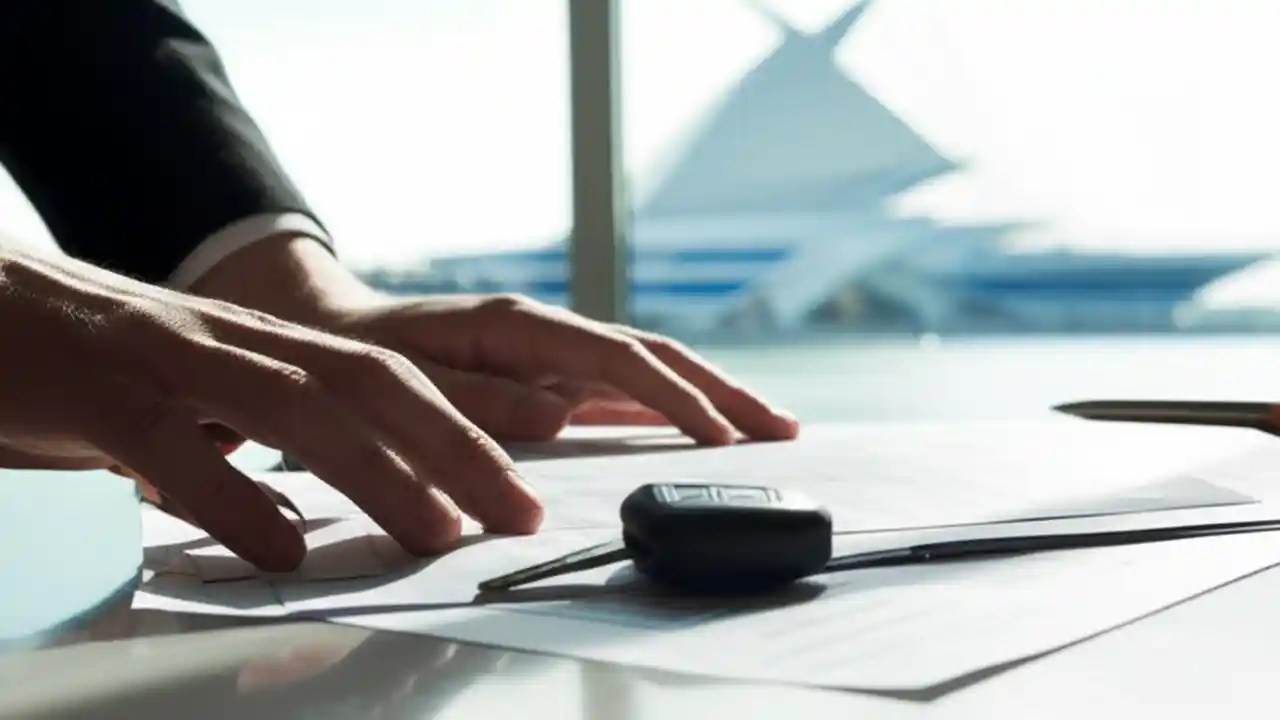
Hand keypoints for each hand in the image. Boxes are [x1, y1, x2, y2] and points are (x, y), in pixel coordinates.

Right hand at [0, 247, 540, 569]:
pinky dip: (232, 495)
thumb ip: (257, 438)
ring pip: (295, 404)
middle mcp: (237, 341)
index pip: (391, 377)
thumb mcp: (194, 395)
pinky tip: (279, 546)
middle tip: (518, 513)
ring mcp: (169, 358)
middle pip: (372, 383)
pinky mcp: (97, 392)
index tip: (521, 488)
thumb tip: (307, 511)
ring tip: (436, 530)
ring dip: (377, 468)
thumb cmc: (96, 362)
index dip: (467, 426)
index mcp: (267, 344)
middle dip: (457, 446)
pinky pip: (172, 444)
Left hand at [193, 237, 798, 444]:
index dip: (676, 399)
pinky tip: (695, 426)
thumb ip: (476, 401)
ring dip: (705, 396)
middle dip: (722, 391)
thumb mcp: (405, 383)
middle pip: (653, 356)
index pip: (619, 360)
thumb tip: (557, 415)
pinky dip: (663, 405)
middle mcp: (545, 334)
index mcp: (517, 329)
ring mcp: (550, 351)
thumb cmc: (361, 361)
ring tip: (762, 427)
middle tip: (783, 428)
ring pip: (645, 370)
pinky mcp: (546, 371)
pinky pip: (618, 387)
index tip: (725, 435)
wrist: (332, 332)